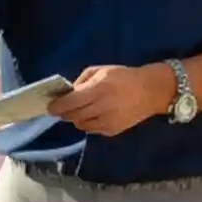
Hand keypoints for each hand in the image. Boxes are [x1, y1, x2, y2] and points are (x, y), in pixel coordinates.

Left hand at [47, 64, 173, 135]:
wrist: (150, 91)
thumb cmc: (123, 77)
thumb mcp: (101, 70)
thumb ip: (82, 81)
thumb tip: (69, 92)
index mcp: (98, 90)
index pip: (71, 103)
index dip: (58, 106)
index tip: (50, 107)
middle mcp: (101, 108)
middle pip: (73, 116)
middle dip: (65, 113)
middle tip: (62, 109)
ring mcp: (108, 121)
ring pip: (81, 125)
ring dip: (77, 119)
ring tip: (80, 110)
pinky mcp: (113, 131)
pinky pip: (93, 130)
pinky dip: (89, 124)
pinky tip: (94, 115)